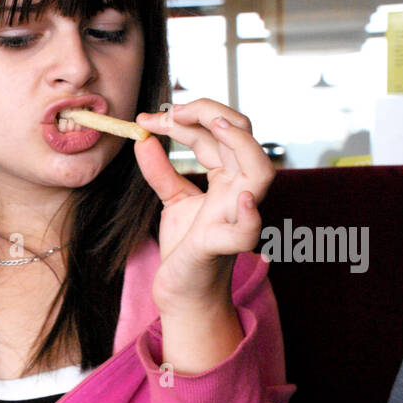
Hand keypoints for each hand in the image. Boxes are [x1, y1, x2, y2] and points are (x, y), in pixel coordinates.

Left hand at [133, 100, 273, 313]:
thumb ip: (161, 171)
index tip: (144, 119)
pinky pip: (245, 231)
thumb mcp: (172, 201)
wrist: (181, 291)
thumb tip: (142, 139)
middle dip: (211, 113)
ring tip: (214, 125)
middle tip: (171, 111)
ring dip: (241, 144)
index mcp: (228, 178)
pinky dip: (247, 215)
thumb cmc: (185, 247)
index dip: (183, 118)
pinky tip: (242, 198)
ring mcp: (234, 217)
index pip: (215, 133)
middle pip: (243, 137)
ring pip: (260, 173)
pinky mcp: (221, 246)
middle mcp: (238, 191)